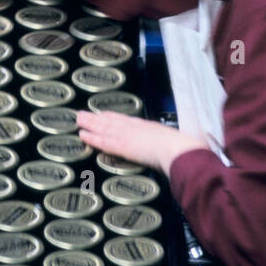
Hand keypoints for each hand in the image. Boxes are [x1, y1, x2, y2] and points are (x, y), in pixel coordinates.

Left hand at [76, 110, 206, 175]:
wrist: (183, 151)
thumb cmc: (187, 149)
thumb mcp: (181, 145)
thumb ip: (175, 147)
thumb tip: (184, 150)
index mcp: (150, 128)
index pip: (128, 121)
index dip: (114, 117)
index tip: (104, 114)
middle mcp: (138, 128)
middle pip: (113, 121)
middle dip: (97, 117)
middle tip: (82, 114)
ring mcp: (130, 136)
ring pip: (105, 128)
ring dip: (90, 123)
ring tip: (78, 119)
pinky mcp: (124, 147)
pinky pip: (104, 141)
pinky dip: (92, 138)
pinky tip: (82, 135)